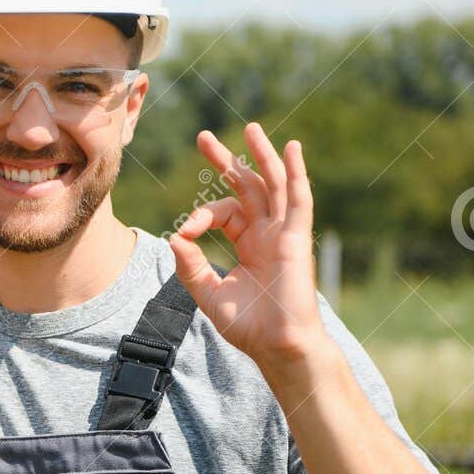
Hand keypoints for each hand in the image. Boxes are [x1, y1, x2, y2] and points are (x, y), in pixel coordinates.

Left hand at [170, 121, 328, 370]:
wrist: (276, 345)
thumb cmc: (247, 324)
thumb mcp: (207, 292)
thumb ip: (190, 264)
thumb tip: (174, 235)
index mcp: (249, 244)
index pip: (222, 213)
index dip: (199, 215)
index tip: (185, 232)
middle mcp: (267, 233)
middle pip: (247, 187)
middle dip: (226, 161)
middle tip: (204, 138)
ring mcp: (283, 233)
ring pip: (274, 184)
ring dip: (261, 156)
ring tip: (250, 128)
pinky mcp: (297, 238)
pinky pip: (299, 199)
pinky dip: (296, 173)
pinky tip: (291, 149)